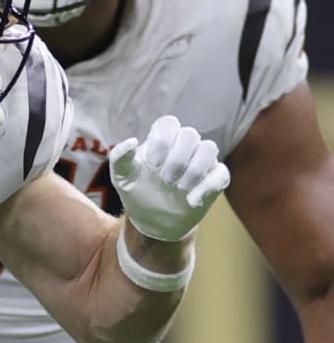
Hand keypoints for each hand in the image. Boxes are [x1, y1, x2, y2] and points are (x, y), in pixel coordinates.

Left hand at [109, 115, 230, 241]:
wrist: (153, 220)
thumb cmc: (137, 191)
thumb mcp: (122, 177)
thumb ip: (120, 157)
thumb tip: (132, 141)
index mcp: (161, 139)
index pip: (168, 123)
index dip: (163, 141)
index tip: (153, 163)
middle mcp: (184, 146)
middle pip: (190, 134)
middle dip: (177, 159)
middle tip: (165, 180)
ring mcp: (202, 160)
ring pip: (209, 148)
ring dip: (194, 170)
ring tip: (179, 188)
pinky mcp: (215, 178)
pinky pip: (221, 173)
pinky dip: (207, 187)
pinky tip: (191, 200)